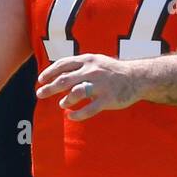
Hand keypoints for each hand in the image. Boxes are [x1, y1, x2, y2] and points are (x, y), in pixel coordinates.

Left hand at [35, 54, 151, 120]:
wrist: (137, 77)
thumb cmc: (112, 71)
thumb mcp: (96, 61)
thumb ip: (79, 66)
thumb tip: (57, 73)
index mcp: (88, 60)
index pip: (63, 64)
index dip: (49, 72)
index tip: (40, 80)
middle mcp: (93, 71)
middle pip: (65, 80)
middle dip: (49, 88)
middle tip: (40, 94)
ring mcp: (100, 85)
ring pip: (76, 93)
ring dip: (65, 100)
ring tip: (62, 104)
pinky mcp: (108, 99)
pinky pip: (89, 109)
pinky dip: (77, 114)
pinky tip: (70, 116)